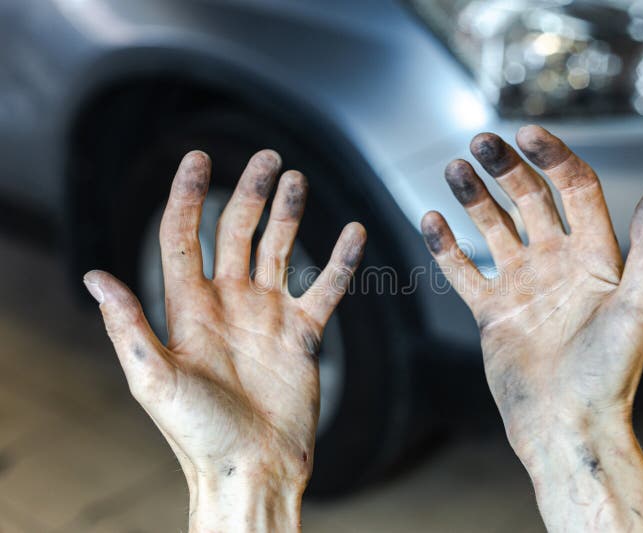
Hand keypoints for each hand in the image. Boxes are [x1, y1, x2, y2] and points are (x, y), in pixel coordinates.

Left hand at [84, 150, 365, 531]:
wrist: (252, 469)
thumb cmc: (197, 435)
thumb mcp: (154, 381)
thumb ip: (129, 326)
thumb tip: (95, 276)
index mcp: (188, 309)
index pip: (185, 237)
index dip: (188, 196)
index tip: (198, 157)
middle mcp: (229, 302)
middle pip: (238, 232)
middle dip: (251, 192)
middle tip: (269, 157)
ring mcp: (267, 315)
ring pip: (280, 250)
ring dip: (289, 214)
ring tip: (297, 179)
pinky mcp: (302, 333)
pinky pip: (325, 287)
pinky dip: (340, 260)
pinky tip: (353, 232)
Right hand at [422, 126, 642, 530]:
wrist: (566, 425)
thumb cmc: (608, 375)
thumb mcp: (639, 308)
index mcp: (595, 256)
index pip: (575, 189)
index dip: (554, 157)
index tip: (526, 133)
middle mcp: (557, 263)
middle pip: (529, 199)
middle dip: (506, 168)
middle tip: (479, 142)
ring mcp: (523, 285)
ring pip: (494, 226)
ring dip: (474, 196)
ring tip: (454, 168)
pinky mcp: (492, 310)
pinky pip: (464, 270)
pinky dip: (446, 245)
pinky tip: (430, 219)